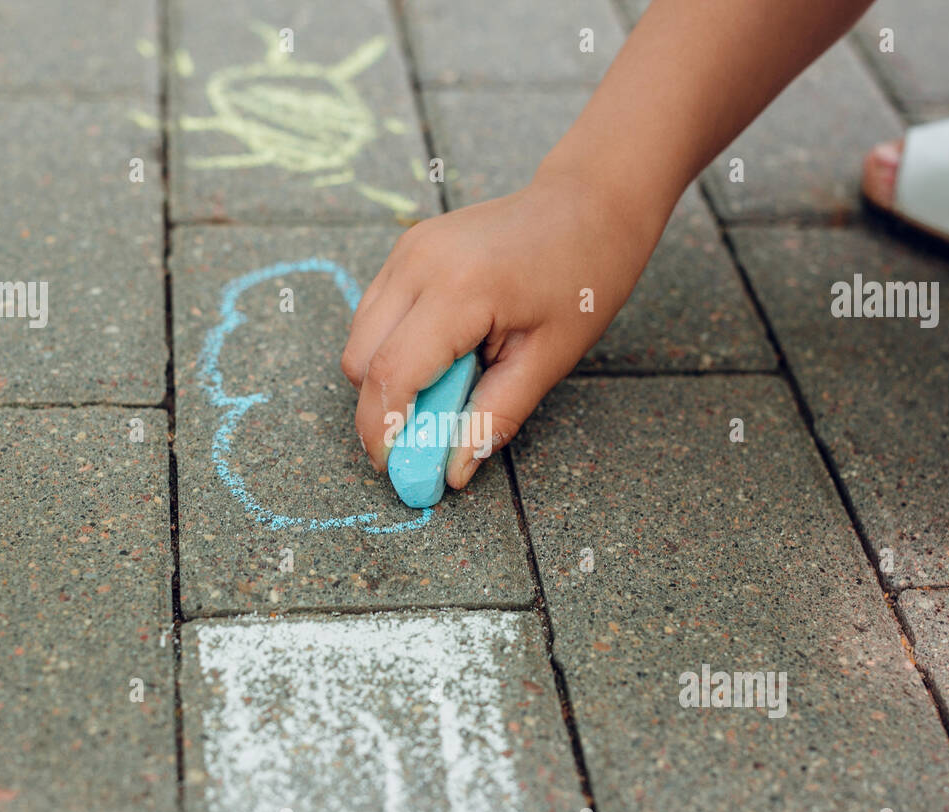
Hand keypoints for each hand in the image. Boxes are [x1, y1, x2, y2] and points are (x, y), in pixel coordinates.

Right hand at [340, 171, 661, 489]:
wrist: (589, 203)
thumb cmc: (582, 277)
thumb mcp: (549, 359)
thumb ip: (495, 418)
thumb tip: (452, 472)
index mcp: (460, 290)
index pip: (391, 374)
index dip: (384, 432)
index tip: (395, 470)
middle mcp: (418, 263)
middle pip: (360, 360)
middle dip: (383, 408)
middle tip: (428, 432)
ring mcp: (407, 250)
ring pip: (360, 338)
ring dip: (388, 377)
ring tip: (450, 383)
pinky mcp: (406, 248)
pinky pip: (376, 314)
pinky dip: (395, 347)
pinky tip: (446, 351)